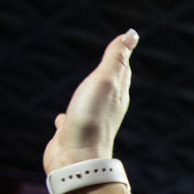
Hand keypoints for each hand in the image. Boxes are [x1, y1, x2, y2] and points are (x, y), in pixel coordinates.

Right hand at [45, 30, 138, 193]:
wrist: (77, 158)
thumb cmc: (91, 117)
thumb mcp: (105, 80)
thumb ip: (116, 58)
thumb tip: (131, 34)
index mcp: (116, 94)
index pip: (122, 70)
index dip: (122, 55)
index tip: (126, 42)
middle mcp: (104, 108)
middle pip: (108, 86)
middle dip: (108, 73)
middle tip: (112, 60)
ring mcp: (87, 122)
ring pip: (88, 103)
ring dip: (87, 94)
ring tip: (87, 87)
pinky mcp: (71, 134)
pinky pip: (69, 121)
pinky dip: (66, 116)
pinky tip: (61, 118)